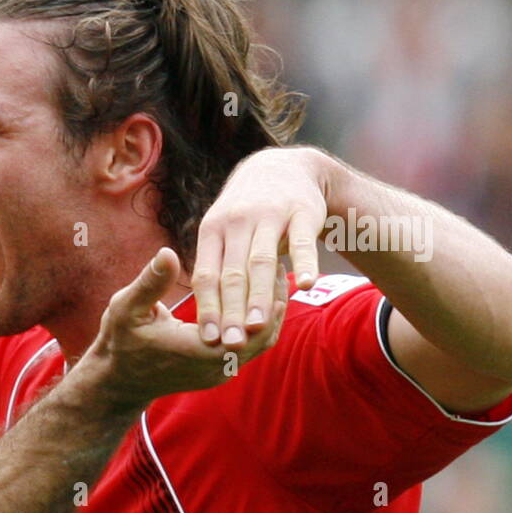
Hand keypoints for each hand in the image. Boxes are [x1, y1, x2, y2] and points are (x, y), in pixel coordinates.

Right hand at [74, 247, 286, 415]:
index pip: (250, 326)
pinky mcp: (219, 372)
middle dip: (273, 301)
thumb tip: (167, 253)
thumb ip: (150, 282)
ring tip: (274, 279)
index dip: (265, 296)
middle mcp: (215, 367)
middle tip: (280, 265)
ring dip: (268, 314)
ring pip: (260, 344)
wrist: (117, 381)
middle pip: (263, 335)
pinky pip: (249, 349)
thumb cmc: (119, 341)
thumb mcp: (127, 307)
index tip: (271, 262)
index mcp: (198, 350)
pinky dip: (258, 325)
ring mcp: (219, 373)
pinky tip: (257, 298)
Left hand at [192, 147, 327, 348]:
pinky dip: (305, 263)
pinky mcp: (302, 212)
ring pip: (262, 262)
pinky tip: (305, 286)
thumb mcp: (222, 235)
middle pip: (232, 274)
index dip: (207, 308)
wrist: (283, 168)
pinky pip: (302, 242)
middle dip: (231, 312)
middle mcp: (237, 221)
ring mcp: (270, 216)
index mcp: (212, 230)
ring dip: (259, 297)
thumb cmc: (247, 217)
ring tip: (257, 328)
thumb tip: (206, 321)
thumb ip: (216, 272)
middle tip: (231, 345)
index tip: (207, 339)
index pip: (206, 275)